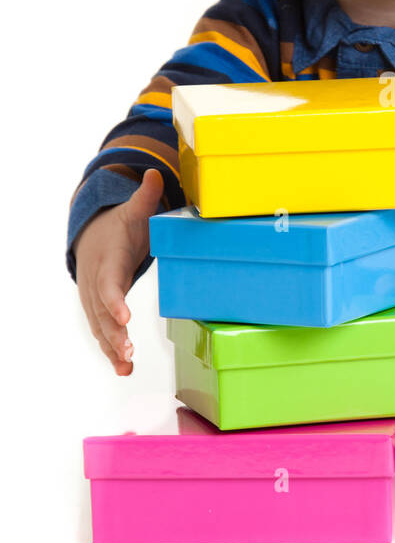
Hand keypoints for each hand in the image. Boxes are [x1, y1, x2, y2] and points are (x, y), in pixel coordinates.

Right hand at [72, 168, 164, 375]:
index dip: (114, 300)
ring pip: (100, 327)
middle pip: (102, 311)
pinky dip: (111, 352)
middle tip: (128, 350)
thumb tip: (155, 172)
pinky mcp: (98, 311)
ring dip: (112, 348)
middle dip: (113, 332)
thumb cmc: (119, 225)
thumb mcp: (133, 210)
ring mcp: (94, 300)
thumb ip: (145, 196)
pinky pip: (102, 333)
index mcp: (108, 260)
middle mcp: (97, 283)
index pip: (108, 283)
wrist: (92, 237)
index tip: (125, 317)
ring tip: (126, 366)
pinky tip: (123, 370)